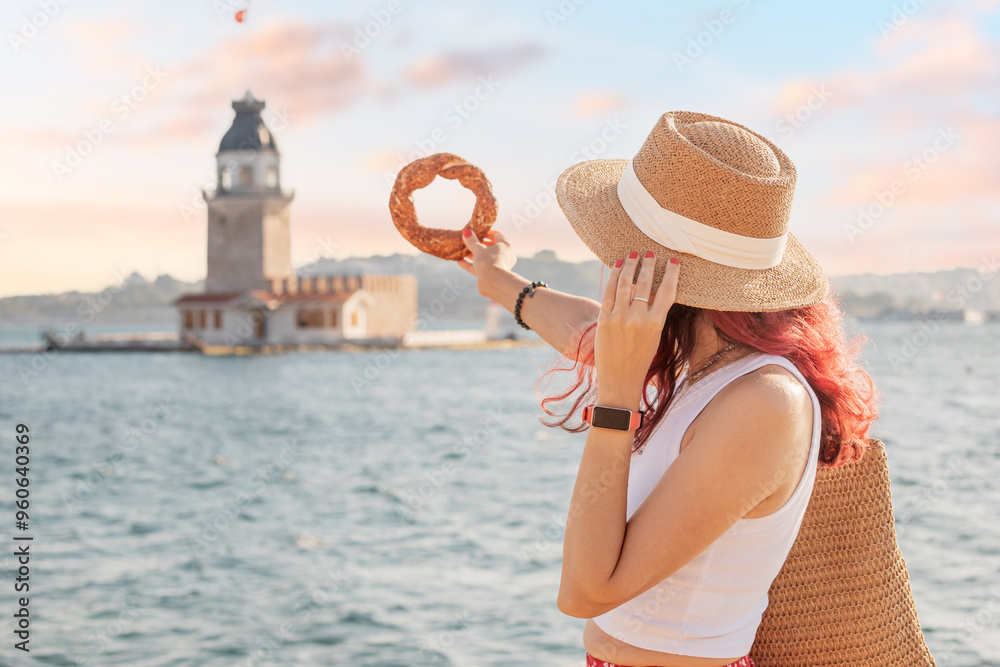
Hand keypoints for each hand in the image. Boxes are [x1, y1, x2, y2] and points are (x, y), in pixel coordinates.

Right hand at [455, 227, 516, 296]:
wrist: (493, 283)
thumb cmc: (489, 262)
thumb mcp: (478, 249)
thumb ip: (472, 241)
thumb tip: (466, 232)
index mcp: (505, 246)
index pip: (497, 235)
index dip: (487, 232)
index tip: (477, 231)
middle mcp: (504, 256)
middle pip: (490, 247)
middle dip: (478, 244)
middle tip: (468, 240)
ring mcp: (497, 266)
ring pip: (484, 258)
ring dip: (473, 254)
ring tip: (462, 250)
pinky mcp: (490, 275)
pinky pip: (480, 267)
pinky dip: (471, 264)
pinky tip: (459, 261)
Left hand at [595, 251, 679, 407]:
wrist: (619, 380)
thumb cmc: (640, 359)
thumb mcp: (654, 337)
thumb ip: (653, 314)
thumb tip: (648, 287)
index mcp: (656, 323)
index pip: (667, 291)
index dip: (672, 274)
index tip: (674, 261)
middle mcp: (638, 318)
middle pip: (646, 283)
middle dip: (649, 264)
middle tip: (651, 252)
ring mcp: (619, 317)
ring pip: (626, 283)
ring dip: (631, 265)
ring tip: (633, 254)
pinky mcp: (604, 318)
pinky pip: (610, 292)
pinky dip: (614, 276)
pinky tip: (617, 266)